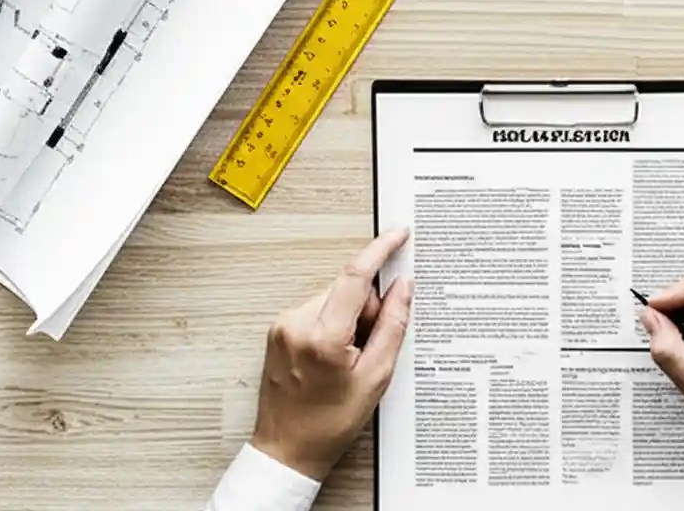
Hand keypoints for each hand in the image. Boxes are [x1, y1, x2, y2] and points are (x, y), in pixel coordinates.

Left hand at [251, 229, 413, 479]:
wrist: (287, 449)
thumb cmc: (329, 423)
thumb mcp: (376, 377)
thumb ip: (393, 326)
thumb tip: (404, 288)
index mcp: (322, 336)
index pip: (356, 277)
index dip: (381, 250)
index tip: (399, 234)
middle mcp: (296, 323)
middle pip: (349, 290)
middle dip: (370, 310)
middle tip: (371, 348)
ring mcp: (283, 325)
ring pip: (335, 300)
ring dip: (352, 320)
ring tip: (349, 361)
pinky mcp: (279, 329)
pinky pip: (319, 311)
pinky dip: (335, 326)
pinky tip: (335, 358)